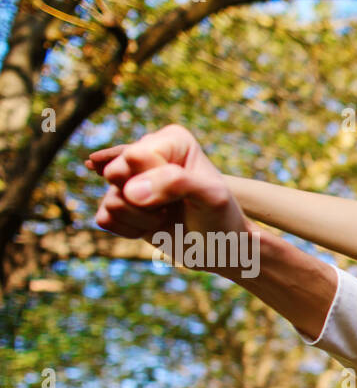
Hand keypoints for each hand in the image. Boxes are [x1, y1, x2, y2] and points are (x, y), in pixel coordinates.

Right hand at [88, 125, 252, 273]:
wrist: (217, 248)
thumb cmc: (220, 218)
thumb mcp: (212, 197)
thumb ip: (175, 183)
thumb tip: (129, 191)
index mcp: (171, 140)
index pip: (135, 156)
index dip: (155, 181)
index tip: (184, 192)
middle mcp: (146, 152)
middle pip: (114, 174)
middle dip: (145, 201)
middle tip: (172, 206)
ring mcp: (129, 178)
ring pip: (111, 200)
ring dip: (142, 219)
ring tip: (166, 216)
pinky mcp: (118, 202)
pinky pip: (105, 219)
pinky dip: (130, 230)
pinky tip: (152, 226)